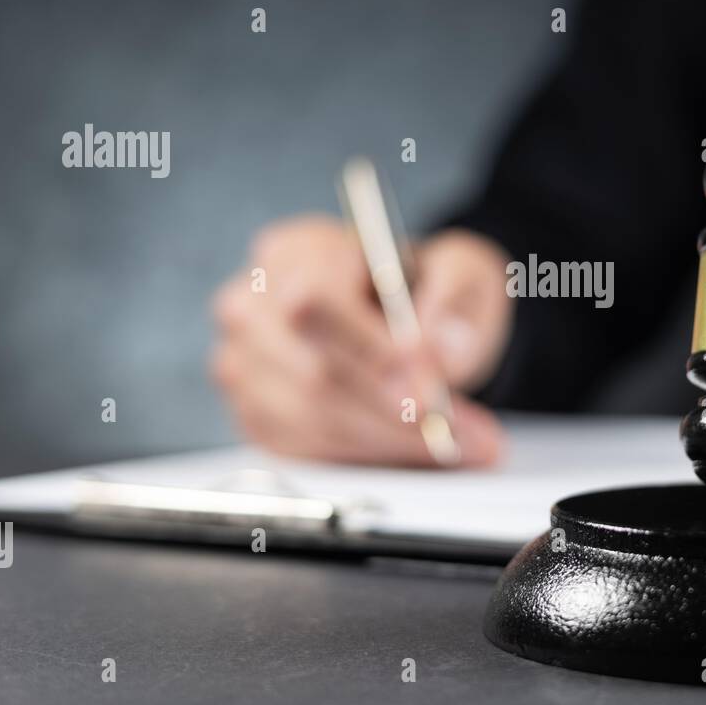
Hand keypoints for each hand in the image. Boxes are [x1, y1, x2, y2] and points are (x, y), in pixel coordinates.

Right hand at [209, 215, 513, 465]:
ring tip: (456, 442)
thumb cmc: (425, 291)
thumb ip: (457, 297)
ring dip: (389, 438)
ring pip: (311, 416)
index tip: (432, 388)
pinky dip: (366, 455)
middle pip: (312, 370)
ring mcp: (243, 360)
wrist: (406, 324)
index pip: (315, 300)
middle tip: (461, 433)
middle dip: (393, 410)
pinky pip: (304, 447)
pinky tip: (412, 446)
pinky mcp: (252, 411)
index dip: (373, 351)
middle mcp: (254, 303)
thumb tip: (444, 344)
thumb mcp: (461, 272)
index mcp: (298, 249)